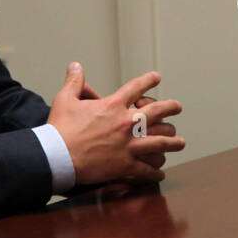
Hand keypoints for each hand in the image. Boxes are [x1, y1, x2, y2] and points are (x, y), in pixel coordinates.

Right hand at [47, 64, 183, 183]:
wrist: (56, 156)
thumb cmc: (59, 128)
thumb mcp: (65, 99)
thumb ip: (74, 81)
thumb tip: (75, 65)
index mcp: (113, 105)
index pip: (136, 88)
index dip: (148, 81)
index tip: (157, 77)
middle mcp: (126, 123)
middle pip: (157, 112)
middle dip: (171, 108)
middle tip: (177, 107)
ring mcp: (128, 145)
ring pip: (160, 142)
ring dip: (173, 142)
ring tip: (181, 142)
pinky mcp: (125, 165)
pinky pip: (147, 169)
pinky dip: (155, 171)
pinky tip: (160, 172)